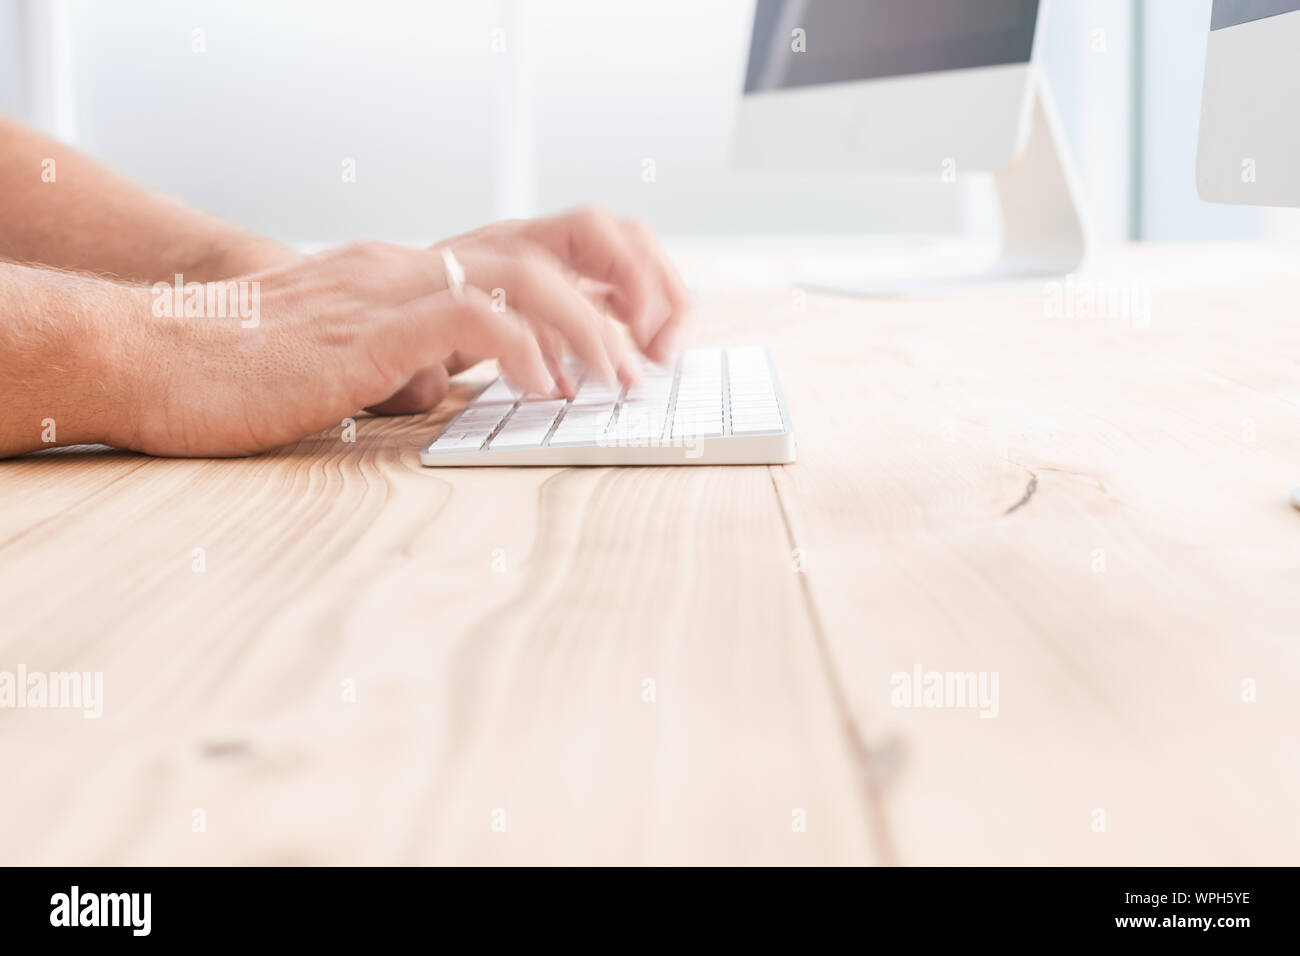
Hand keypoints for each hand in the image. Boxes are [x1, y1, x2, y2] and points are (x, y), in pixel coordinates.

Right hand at [113, 223, 682, 456]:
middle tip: (655, 360)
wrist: (154, 358)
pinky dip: (522, 351)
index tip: (643, 340)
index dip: (608, 285)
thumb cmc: (249, 370)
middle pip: (556, 241)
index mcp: (420, 271)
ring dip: (591, 332)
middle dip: (626, 294)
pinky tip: (544, 393)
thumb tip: (466, 385)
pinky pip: (467, 316)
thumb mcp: (357, 355)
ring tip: (618, 386)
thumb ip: (417, 357)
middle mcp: (416, 264)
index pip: (541, 248)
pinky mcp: (366, 327)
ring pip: (525, 276)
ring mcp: (391, 288)